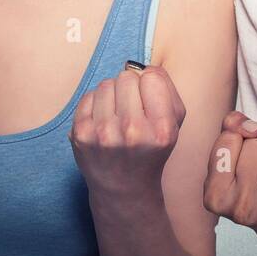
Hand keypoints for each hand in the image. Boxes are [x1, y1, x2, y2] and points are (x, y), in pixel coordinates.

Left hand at [68, 65, 186, 201]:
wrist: (124, 189)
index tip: (150, 101)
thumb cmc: (151, 150)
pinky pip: (88, 96)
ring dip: (113, 95)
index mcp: (162, 129)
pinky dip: (96, 104)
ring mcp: (103, 133)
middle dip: (130, 88)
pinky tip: (104, 121)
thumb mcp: (175, 124)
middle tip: (133, 109)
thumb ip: (167, 88)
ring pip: (106, 83)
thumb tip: (145, 66)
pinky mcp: (81, 134)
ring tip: (118, 115)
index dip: (151, 85)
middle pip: (127, 77)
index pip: (151, 77)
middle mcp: (132, 131)